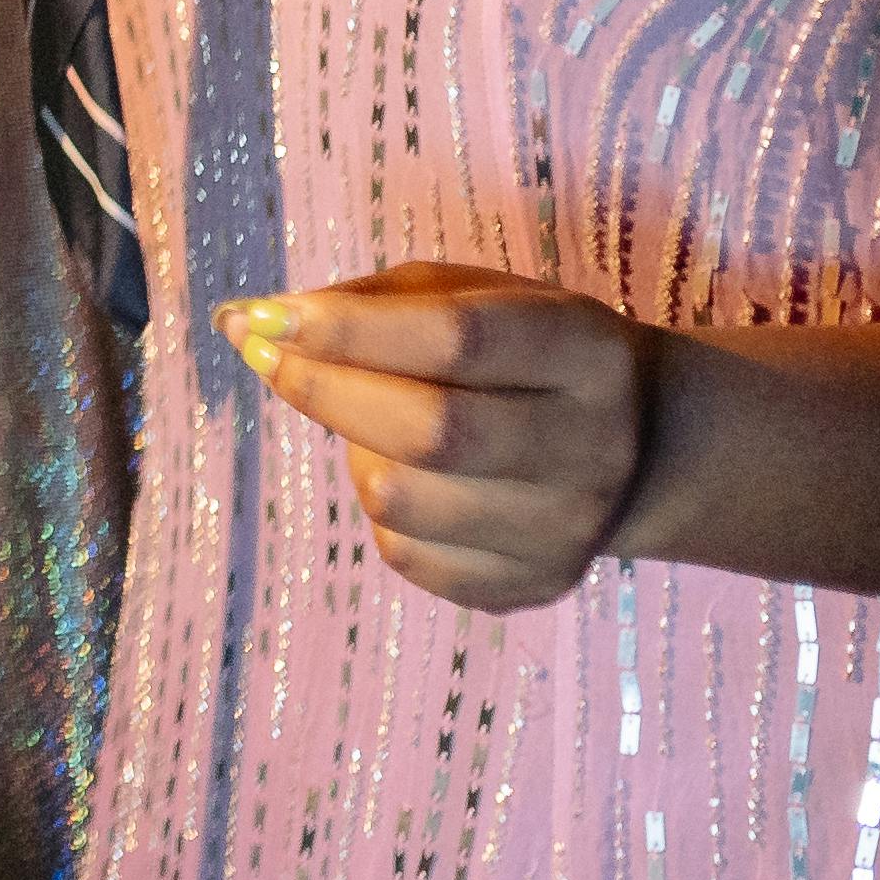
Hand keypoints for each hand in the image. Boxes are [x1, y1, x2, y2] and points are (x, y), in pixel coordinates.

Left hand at [221, 262, 659, 614]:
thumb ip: (363, 301)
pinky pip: (407, 555)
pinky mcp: (534, 585)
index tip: (266, 316)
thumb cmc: (518, 351)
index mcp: (581, 352)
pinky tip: (410, 477)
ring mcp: (567, 529)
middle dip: (323, 389)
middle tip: (267, 356)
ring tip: (368, 423)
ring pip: (403, 501)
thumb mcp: (469, 294)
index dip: (350, 330)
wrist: (637, 446)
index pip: (458, 339)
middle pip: (430, 430)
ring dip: (353, 452)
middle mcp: (591, 447)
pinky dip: (381, 511)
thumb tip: (242, 319)